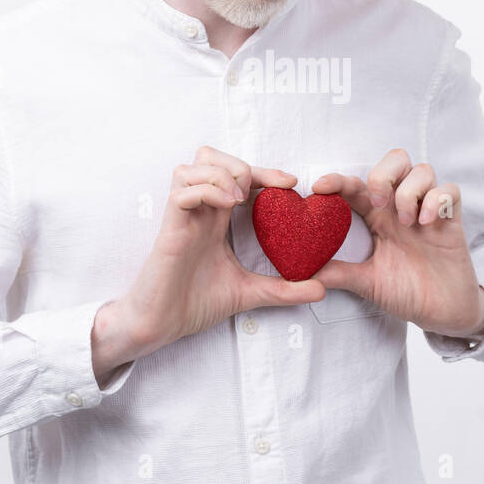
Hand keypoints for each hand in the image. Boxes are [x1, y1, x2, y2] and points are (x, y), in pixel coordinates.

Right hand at [116, 145, 325, 352]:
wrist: (161, 326)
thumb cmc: (194, 303)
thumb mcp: (250, 293)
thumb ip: (283, 289)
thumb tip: (322, 289)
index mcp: (214, 219)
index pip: (237, 177)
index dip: (264, 173)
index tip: (292, 184)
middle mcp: (198, 211)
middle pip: (208, 157)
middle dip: (240, 164)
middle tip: (265, 189)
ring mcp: (181, 217)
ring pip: (192, 166)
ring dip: (222, 173)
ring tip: (241, 199)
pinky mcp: (169, 229)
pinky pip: (182, 191)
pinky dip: (207, 190)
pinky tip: (227, 206)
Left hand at [310, 148, 483, 339]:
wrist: (442, 313)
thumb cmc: (406, 293)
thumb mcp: (367, 283)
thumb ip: (338, 274)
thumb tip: (302, 274)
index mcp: (378, 218)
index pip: (357, 185)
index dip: (338, 179)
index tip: (320, 188)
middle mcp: (402, 208)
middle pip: (396, 160)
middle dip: (382, 174)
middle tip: (376, 202)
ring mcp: (429, 212)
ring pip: (423, 170)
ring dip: (409, 190)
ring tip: (404, 221)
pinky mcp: (452, 222)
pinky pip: (450, 191)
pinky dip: (436, 200)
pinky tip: (426, 223)